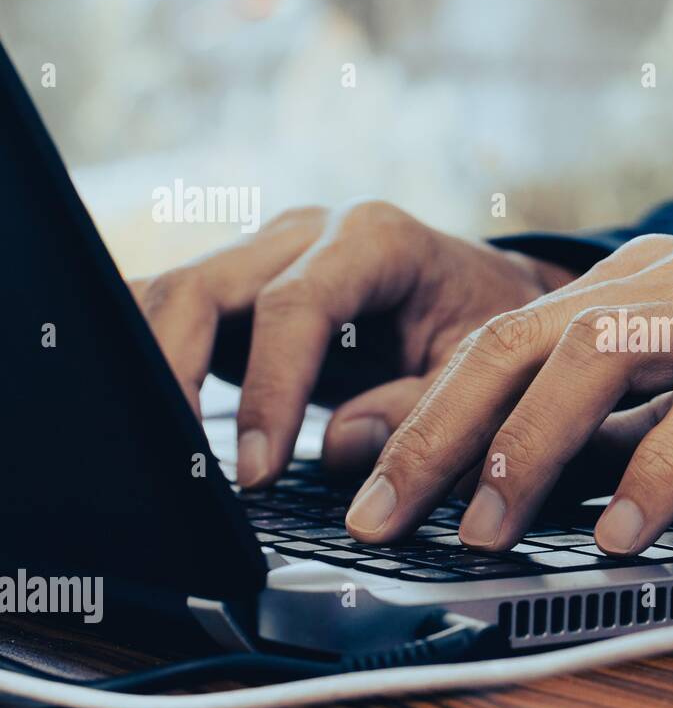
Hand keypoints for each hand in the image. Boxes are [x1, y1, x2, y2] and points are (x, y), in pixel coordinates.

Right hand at [129, 199, 573, 485]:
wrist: (490, 291)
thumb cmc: (490, 326)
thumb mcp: (486, 372)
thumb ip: (424, 410)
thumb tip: (341, 449)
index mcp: (376, 240)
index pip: (296, 304)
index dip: (271, 390)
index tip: (258, 472)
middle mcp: (308, 235)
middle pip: (204, 287)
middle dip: (176, 375)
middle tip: (179, 465)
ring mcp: (265, 255)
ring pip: (170, 293)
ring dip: (149, 367)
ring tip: (156, 450)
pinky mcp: (241, 289)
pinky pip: (174, 312)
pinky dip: (150, 359)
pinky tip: (148, 415)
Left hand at [345, 235, 672, 553]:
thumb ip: (615, 418)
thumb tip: (509, 470)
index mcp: (647, 283)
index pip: (508, 335)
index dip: (429, 408)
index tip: (373, 481)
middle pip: (528, 339)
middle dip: (442, 429)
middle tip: (385, 510)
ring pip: (600, 358)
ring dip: (528, 449)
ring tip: (482, 527)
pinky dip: (654, 475)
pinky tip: (618, 535)